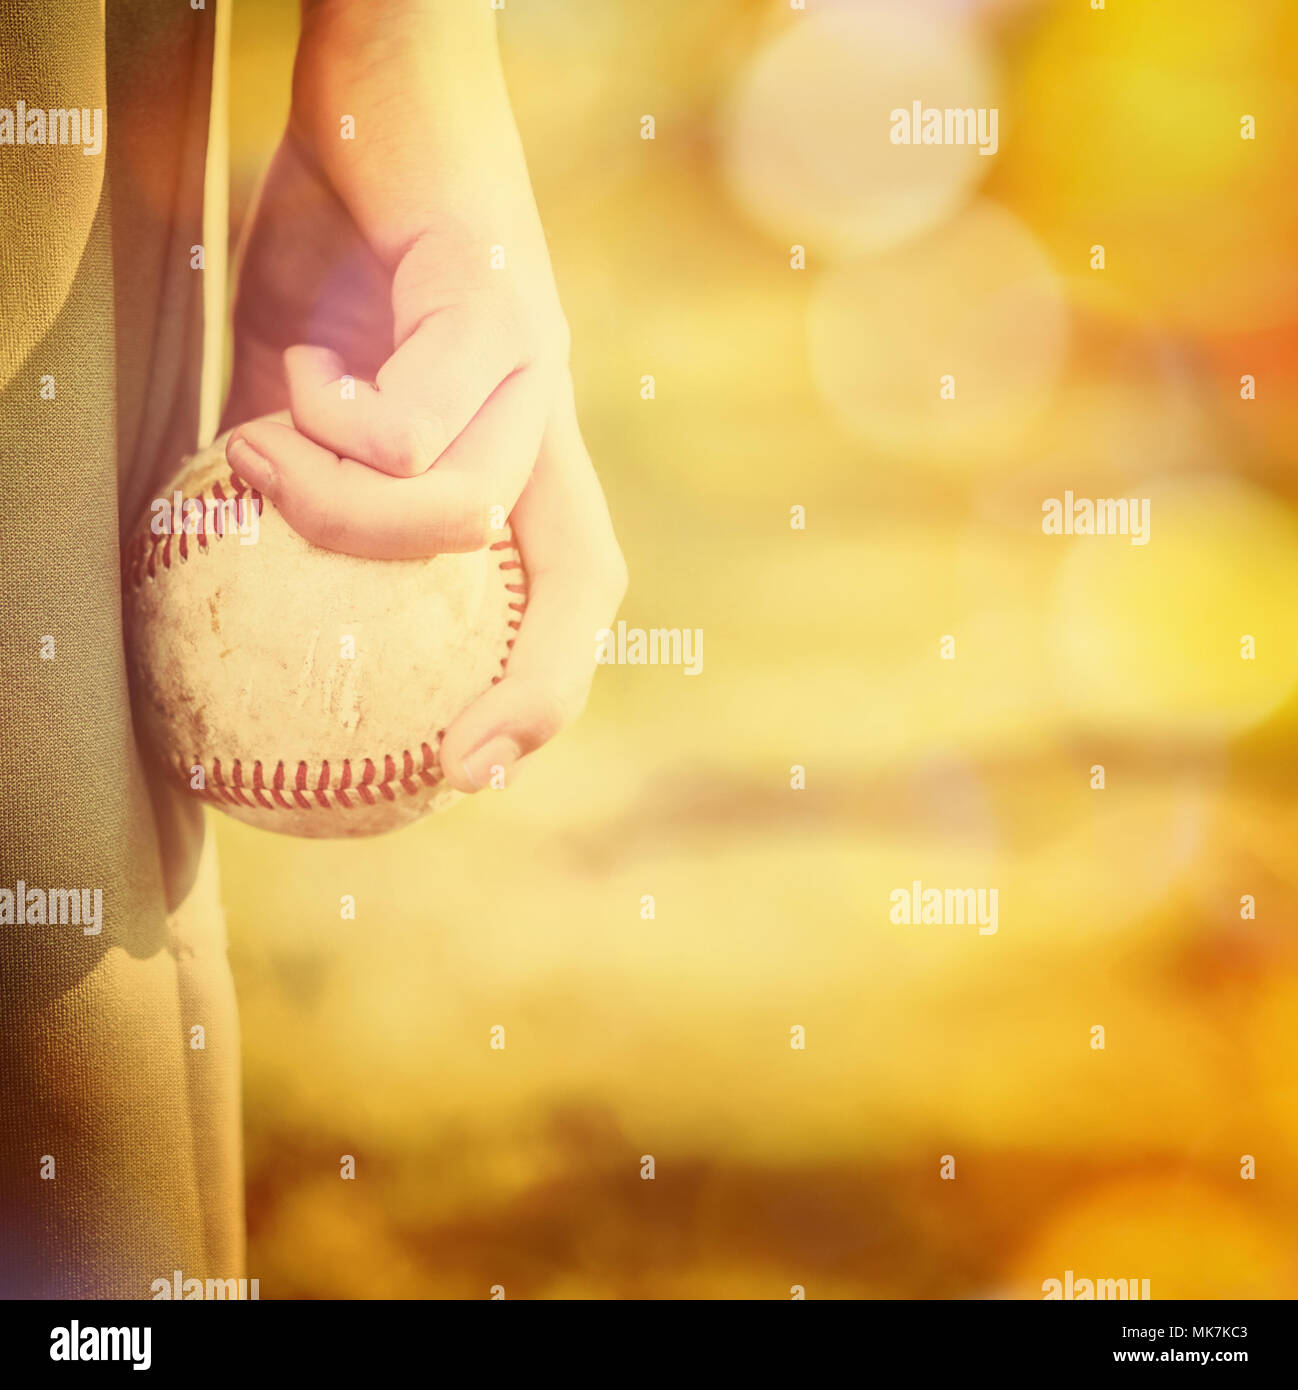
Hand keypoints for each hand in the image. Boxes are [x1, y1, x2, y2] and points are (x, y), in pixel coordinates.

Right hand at [220, 1, 624, 787]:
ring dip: (346, 512)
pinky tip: (297, 370)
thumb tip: (234, 570)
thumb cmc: (341, 234)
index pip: (564, 588)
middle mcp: (544, 410)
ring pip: (466, 497)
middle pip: (589, 570)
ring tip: (259, 458)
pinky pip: (423, 406)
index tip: (469, 769)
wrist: (375, 77)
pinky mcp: (493, 284)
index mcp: (512, 444)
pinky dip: (340, 421)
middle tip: (461, 761)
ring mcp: (531, 351)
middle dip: (544, 682)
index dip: (540, 685)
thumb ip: (292, 474)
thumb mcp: (298, 379)